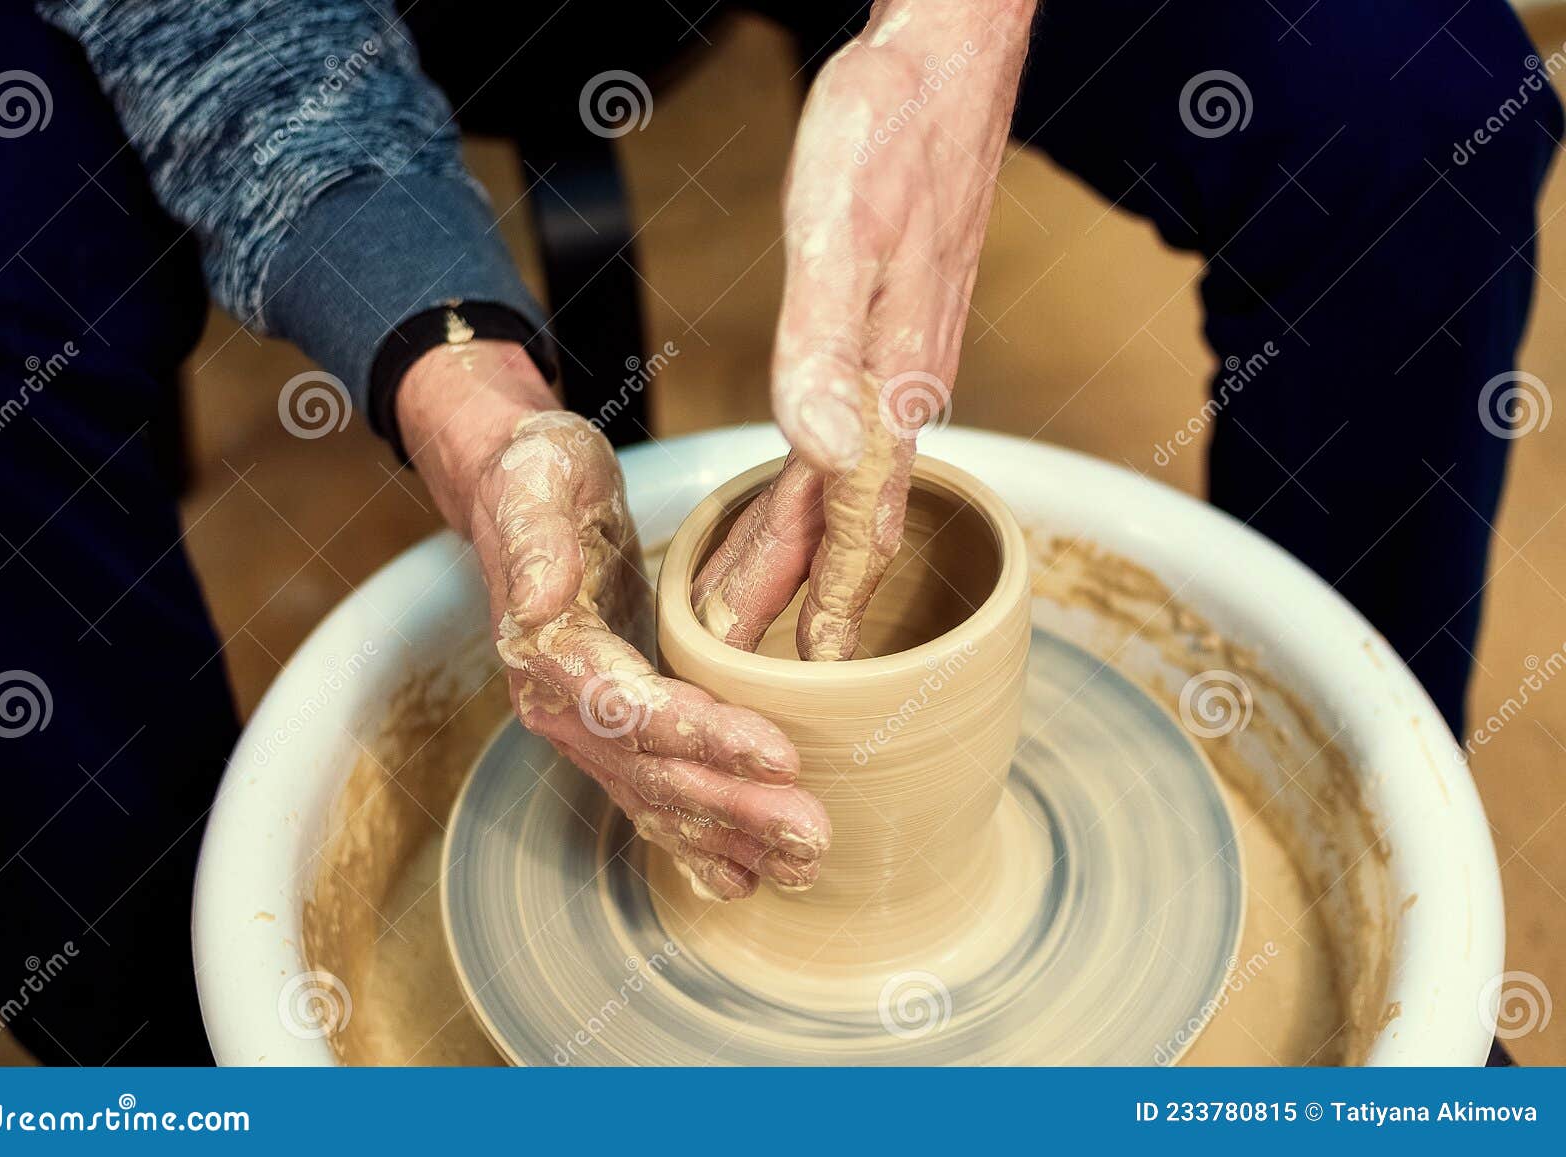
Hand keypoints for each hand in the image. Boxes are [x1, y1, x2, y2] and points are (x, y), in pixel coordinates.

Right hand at [398, 333, 829, 899]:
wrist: (517, 492)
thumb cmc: (535, 477)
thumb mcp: (535, 481)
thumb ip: (537, 540)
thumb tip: (540, 604)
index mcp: (546, 652)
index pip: (629, 709)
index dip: (702, 736)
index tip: (777, 754)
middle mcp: (561, 707)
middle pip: (654, 771)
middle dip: (735, 806)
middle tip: (812, 833)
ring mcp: (587, 727)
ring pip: (660, 796)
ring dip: (731, 835)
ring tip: (803, 864)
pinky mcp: (614, 730)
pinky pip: (654, 796)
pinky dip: (700, 840)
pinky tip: (747, 875)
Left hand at [695, 1, 1034, 659]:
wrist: (944, 61)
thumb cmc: (891, 134)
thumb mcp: (842, 235)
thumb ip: (825, 349)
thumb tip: (823, 454)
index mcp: (890, 385)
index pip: (852, 525)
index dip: (820, 602)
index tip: (799, 679)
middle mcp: (901, 392)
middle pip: (846, 525)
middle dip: (800, 600)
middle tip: (752, 667)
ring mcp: (902, 367)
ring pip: (848, 489)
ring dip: (806, 552)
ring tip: (765, 603)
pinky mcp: (893, 336)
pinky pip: (852, 440)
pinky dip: (819, 489)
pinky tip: (808, 491)